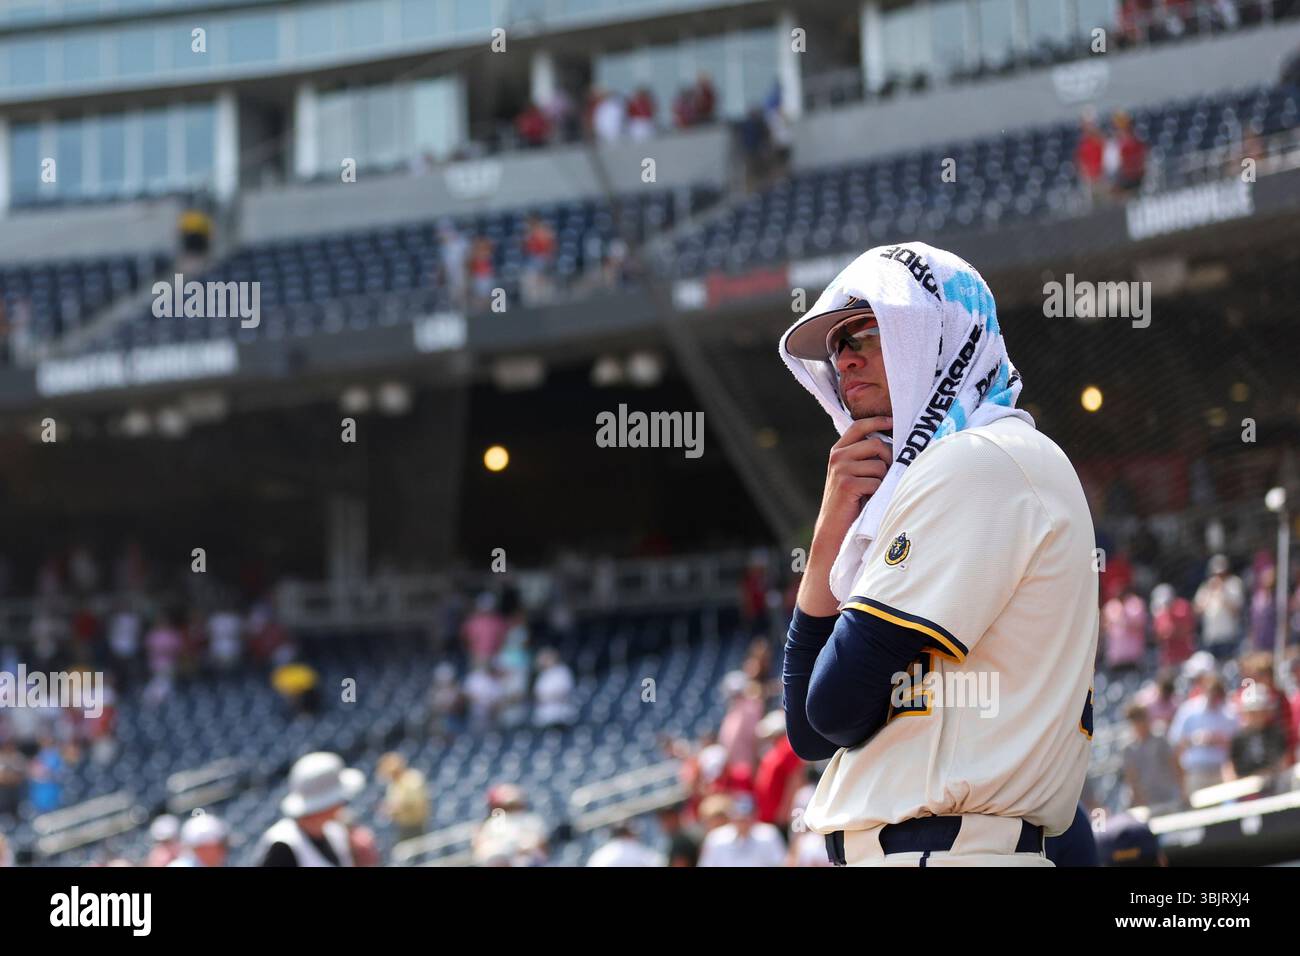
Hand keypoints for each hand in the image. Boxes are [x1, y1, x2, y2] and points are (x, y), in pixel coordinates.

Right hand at [796, 416, 892, 617]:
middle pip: (877, 445)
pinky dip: (878, 492)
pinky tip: (868, 501)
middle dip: (889, 459)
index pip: (859, 426)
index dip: (878, 421)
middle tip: (886, 476)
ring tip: (873, 493)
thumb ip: (865, 457)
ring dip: (883, 479)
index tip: (892, 423)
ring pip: (880, 464)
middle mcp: (837, 457)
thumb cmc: (850, 504)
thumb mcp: (854, 475)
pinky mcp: (847, 483)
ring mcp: (841, 469)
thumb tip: (895, 443)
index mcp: (838, 451)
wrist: (833, 531)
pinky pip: (877, 481)